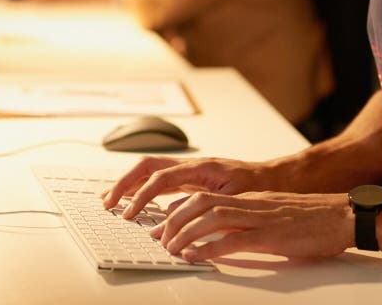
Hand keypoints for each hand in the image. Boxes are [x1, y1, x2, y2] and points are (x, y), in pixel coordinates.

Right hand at [101, 156, 280, 216]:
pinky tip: (134, 199)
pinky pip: (160, 180)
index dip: (142, 195)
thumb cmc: (258, 186)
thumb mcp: (234, 198)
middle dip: (125, 183)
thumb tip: (175, 216)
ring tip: (110, 199)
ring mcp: (189, 171)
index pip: (161, 177)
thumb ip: (206, 205)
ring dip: (129, 183)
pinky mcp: (191, 179)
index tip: (129, 213)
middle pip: (148, 166)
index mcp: (200, 168)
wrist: (272, 177)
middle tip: (108, 202)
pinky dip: (143, 187)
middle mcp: (191, 166)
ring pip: (151, 171)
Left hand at [152, 191, 353, 260]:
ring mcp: (260, 218)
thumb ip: (252, 221)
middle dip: (174, 218)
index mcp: (250, 199)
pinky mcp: (271, 235)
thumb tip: (229, 236)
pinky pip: (234, 239)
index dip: (179, 209)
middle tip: (159, 237)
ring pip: (211, 216)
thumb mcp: (275, 215)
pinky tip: (196, 257)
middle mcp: (250, 204)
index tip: (162, 224)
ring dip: (185, 232)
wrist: (343, 215)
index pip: (205, 196)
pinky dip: (210, 248)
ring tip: (171, 248)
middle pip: (200, 201)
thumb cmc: (314, 218)